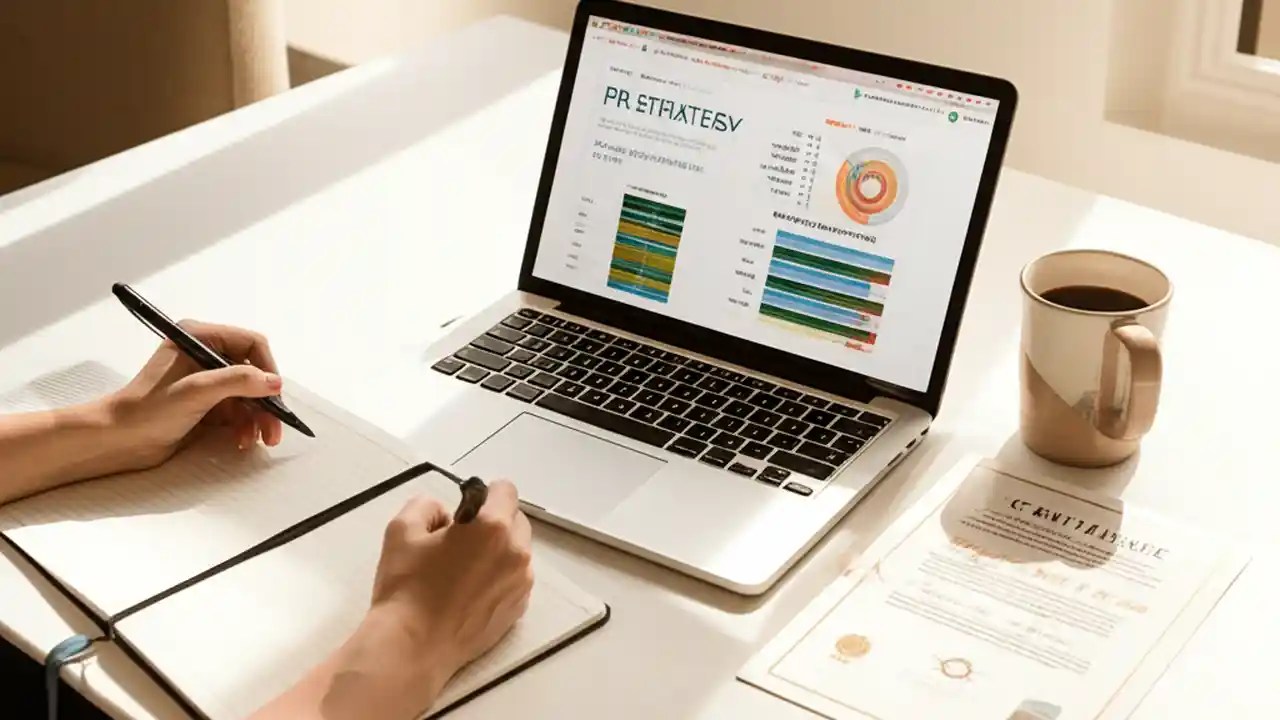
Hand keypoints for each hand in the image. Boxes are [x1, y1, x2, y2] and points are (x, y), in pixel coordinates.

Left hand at [105, 320, 284, 470]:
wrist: (118, 440)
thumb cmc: (149, 410)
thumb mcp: (196, 391)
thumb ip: (237, 382)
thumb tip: (275, 382)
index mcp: (200, 338)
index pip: (251, 344)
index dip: (267, 369)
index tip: (274, 396)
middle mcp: (205, 355)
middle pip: (253, 373)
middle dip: (265, 401)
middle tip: (274, 429)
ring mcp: (206, 381)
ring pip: (248, 395)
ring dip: (257, 418)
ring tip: (259, 440)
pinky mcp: (205, 404)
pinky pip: (237, 411)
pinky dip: (244, 426)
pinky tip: (242, 440)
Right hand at [369, 481, 533, 700]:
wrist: (413, 646)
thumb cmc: (406, 587)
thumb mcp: (402, 530)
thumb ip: (426, 506)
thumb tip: (444, 513)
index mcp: (493, 528)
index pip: (506, 490)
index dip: (486, 492)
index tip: (468, 506)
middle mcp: (516, 554)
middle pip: (516, 520)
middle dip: (494, 521)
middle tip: (462, 538)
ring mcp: (521, 584)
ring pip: (518, 552)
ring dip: (499, 550)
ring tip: (466, 567)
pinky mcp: (518, 609)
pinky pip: (516, 579)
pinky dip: (501, 577)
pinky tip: (472, 590)